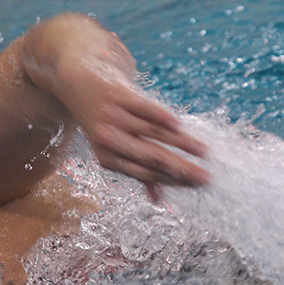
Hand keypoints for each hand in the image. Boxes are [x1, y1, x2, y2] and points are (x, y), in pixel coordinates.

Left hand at [62, 54, 211, 196]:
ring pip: (152, 133)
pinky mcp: (117, 95)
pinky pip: (142, 108)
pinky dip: (160, 116)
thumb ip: (137, 172)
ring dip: (180, 142)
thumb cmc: (103, 121)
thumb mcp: (113, 148)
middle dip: (181, 168)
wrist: (77, 83)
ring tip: (203, 150)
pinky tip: (178, 124)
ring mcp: (113, 117)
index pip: (147, 173)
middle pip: (151, 157)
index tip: (198, 183)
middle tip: (206, 176)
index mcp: (108, 159)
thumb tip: (159, 201)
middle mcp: (109, 140)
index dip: (173, 180)